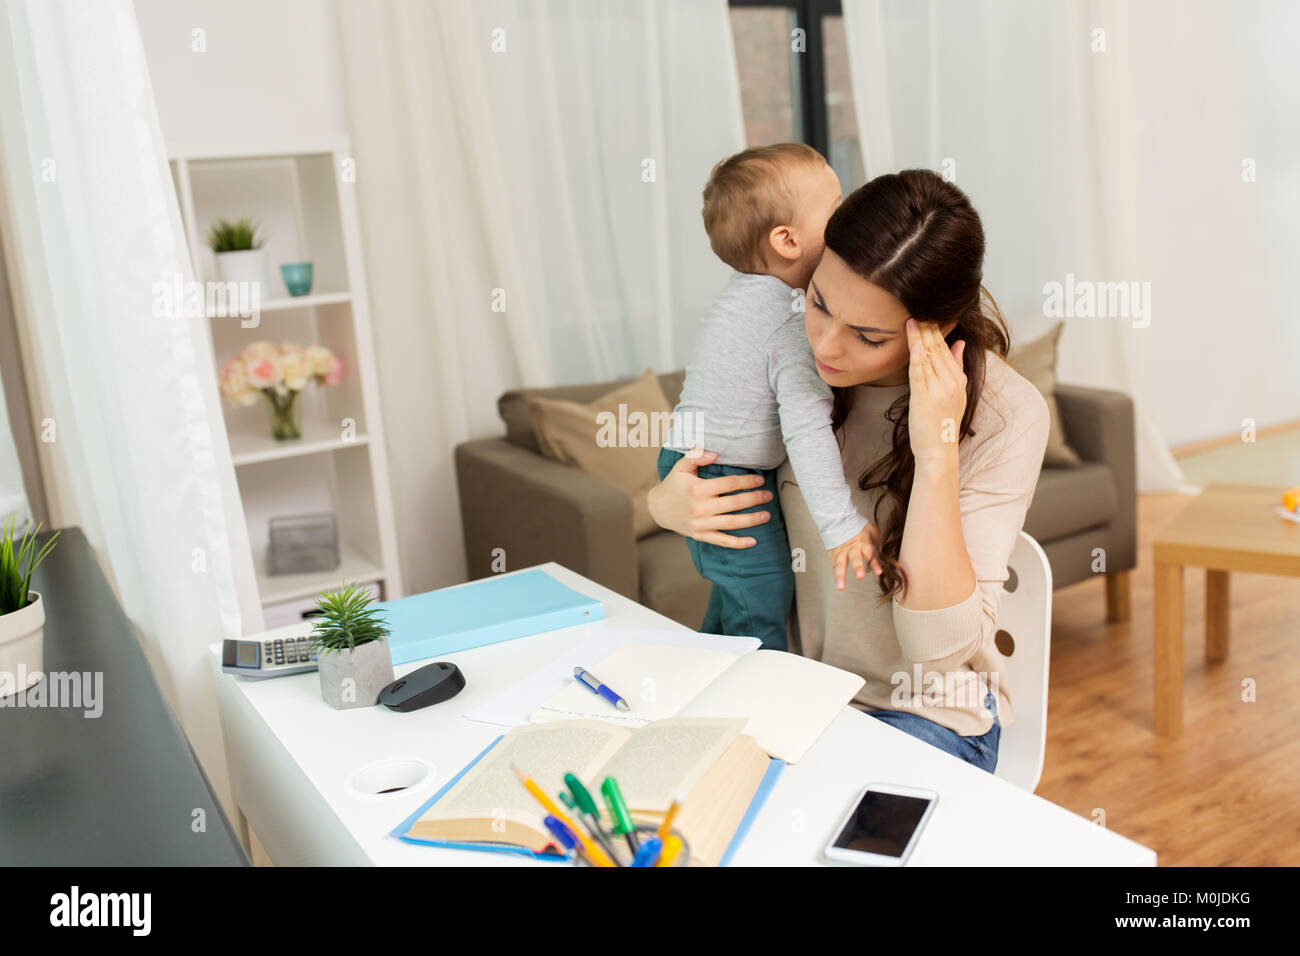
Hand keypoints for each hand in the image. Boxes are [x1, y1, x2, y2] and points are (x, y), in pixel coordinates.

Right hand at [646, 448, 771, 547]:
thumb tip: (716, 454)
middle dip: (755, 499)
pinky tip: (753, 541)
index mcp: (698, 489)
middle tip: (768, 496)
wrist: (657, 508)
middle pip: (735, 504)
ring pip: (732, 523)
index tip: (759, 480)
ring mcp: (701, 524)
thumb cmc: (674, 484)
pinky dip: (738, 543)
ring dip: (752, 520)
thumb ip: (697, 456)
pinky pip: (722, 541)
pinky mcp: (700, 535)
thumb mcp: (681, 466)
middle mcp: (701, 508)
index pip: (729, 484)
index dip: (747, 482)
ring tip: (767, 515)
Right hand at [828, 523, 882, 590]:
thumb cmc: (856, 526)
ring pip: (840, 564)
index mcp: (863, 542)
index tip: (879, 572)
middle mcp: (852, 549)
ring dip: (841, 575)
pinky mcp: (834, 555)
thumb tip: (887, 545)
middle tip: (860, 576)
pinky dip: (836, 575)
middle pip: (855, 558)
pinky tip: (838, 585)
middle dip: (857, 567)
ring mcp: (842, 552)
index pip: (870, 553)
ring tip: (841, 586)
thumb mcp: (870, 529)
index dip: (874, 562)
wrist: (838, 520)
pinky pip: (835, 566)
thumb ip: (878, 539)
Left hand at [905, 317, 966, 470]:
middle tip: (918, 307)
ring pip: (928, 355)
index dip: (937, 328)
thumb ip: (957, 367)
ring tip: (911, 317)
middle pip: (938, 348)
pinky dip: (916, 354)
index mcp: (959, 379)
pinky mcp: (924, 396)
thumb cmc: (942, 424)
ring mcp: (938, 388)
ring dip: (919, 335)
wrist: (939, 451)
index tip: (929, 312)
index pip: (947, 347)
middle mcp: (951, 381)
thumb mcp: (957, 393)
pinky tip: (913, 340)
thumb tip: (959, 343)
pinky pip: (919, 371)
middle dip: (928, 327)